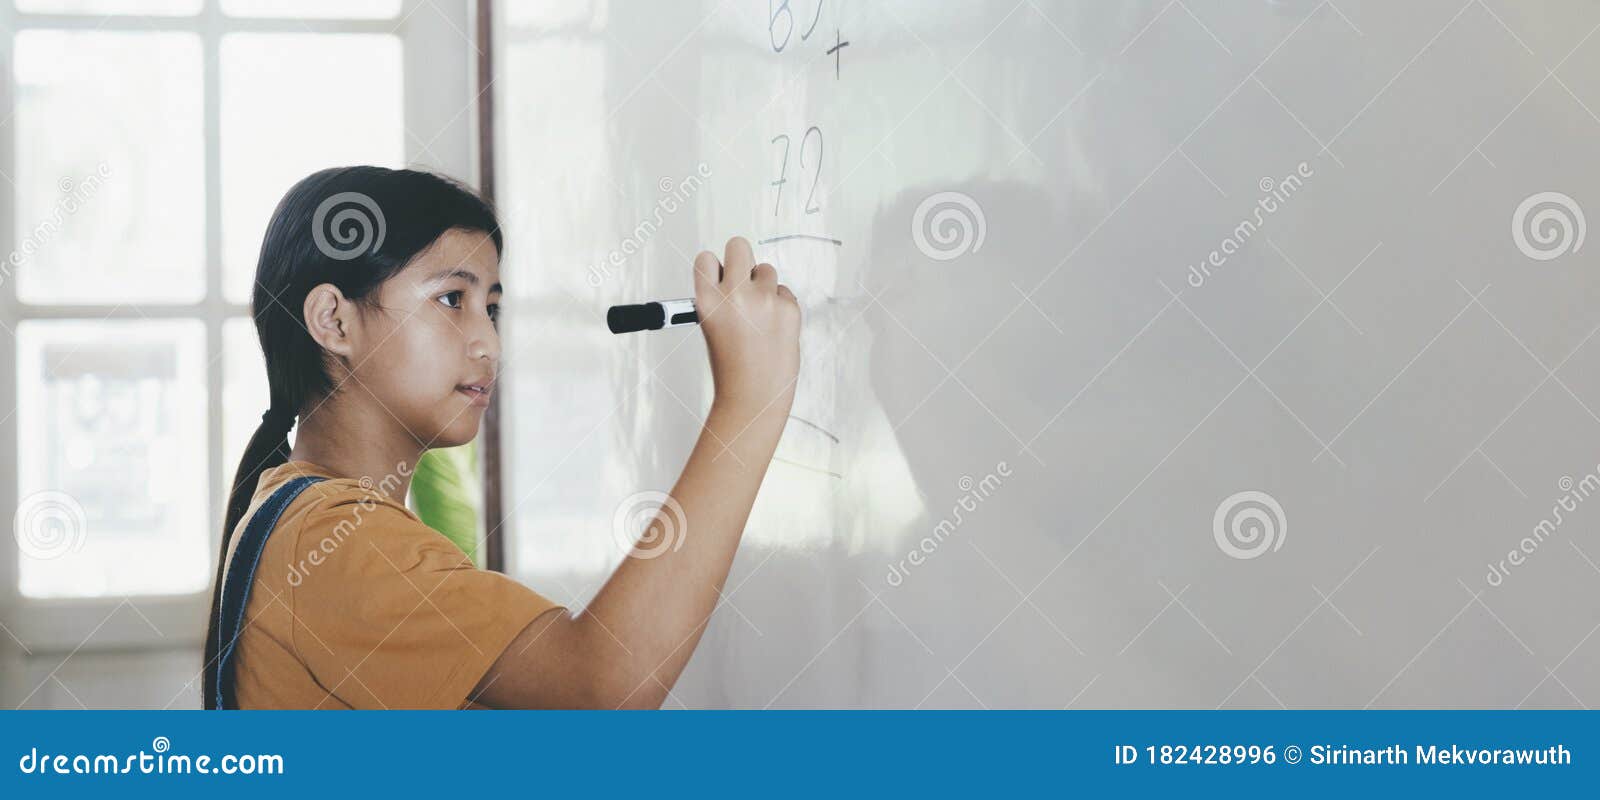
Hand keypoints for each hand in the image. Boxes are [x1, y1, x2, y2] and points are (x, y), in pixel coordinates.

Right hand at [693, 236, 800, 423]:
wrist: (754, 397)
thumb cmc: (732, 368)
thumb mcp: (712, 327)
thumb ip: (721, 297)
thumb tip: (737, 273)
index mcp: (707, 301)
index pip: (707, 259)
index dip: (716, 266)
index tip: (721, 274)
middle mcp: (734, 296)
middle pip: (740, 246)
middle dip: (742, 258)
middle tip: (745, 279)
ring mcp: (764, 301)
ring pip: (767, 270)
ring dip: (764, 286)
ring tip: (759, 317)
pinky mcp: (788, 308)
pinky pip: (785, 292)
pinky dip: (781, 305)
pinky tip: (773, 329)